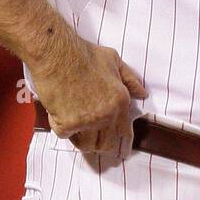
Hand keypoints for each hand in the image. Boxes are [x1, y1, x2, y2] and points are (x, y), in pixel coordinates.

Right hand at [34, 36, 146, 154]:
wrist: (57, 54)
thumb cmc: (84, 54)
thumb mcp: (113, 61)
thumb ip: (129, 79)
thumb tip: (142, 93)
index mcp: (120, 102)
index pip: (124, 131)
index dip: (117, 136)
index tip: (112, 138)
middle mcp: (106, 115)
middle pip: (106, 144)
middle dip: (99, 143)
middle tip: (90, 136)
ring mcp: (87, 122)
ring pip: (86, 145)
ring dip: (80, 139)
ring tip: (75, 128)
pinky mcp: (67, 124)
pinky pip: (65, 136)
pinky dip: (61, 128)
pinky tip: (59, 115)